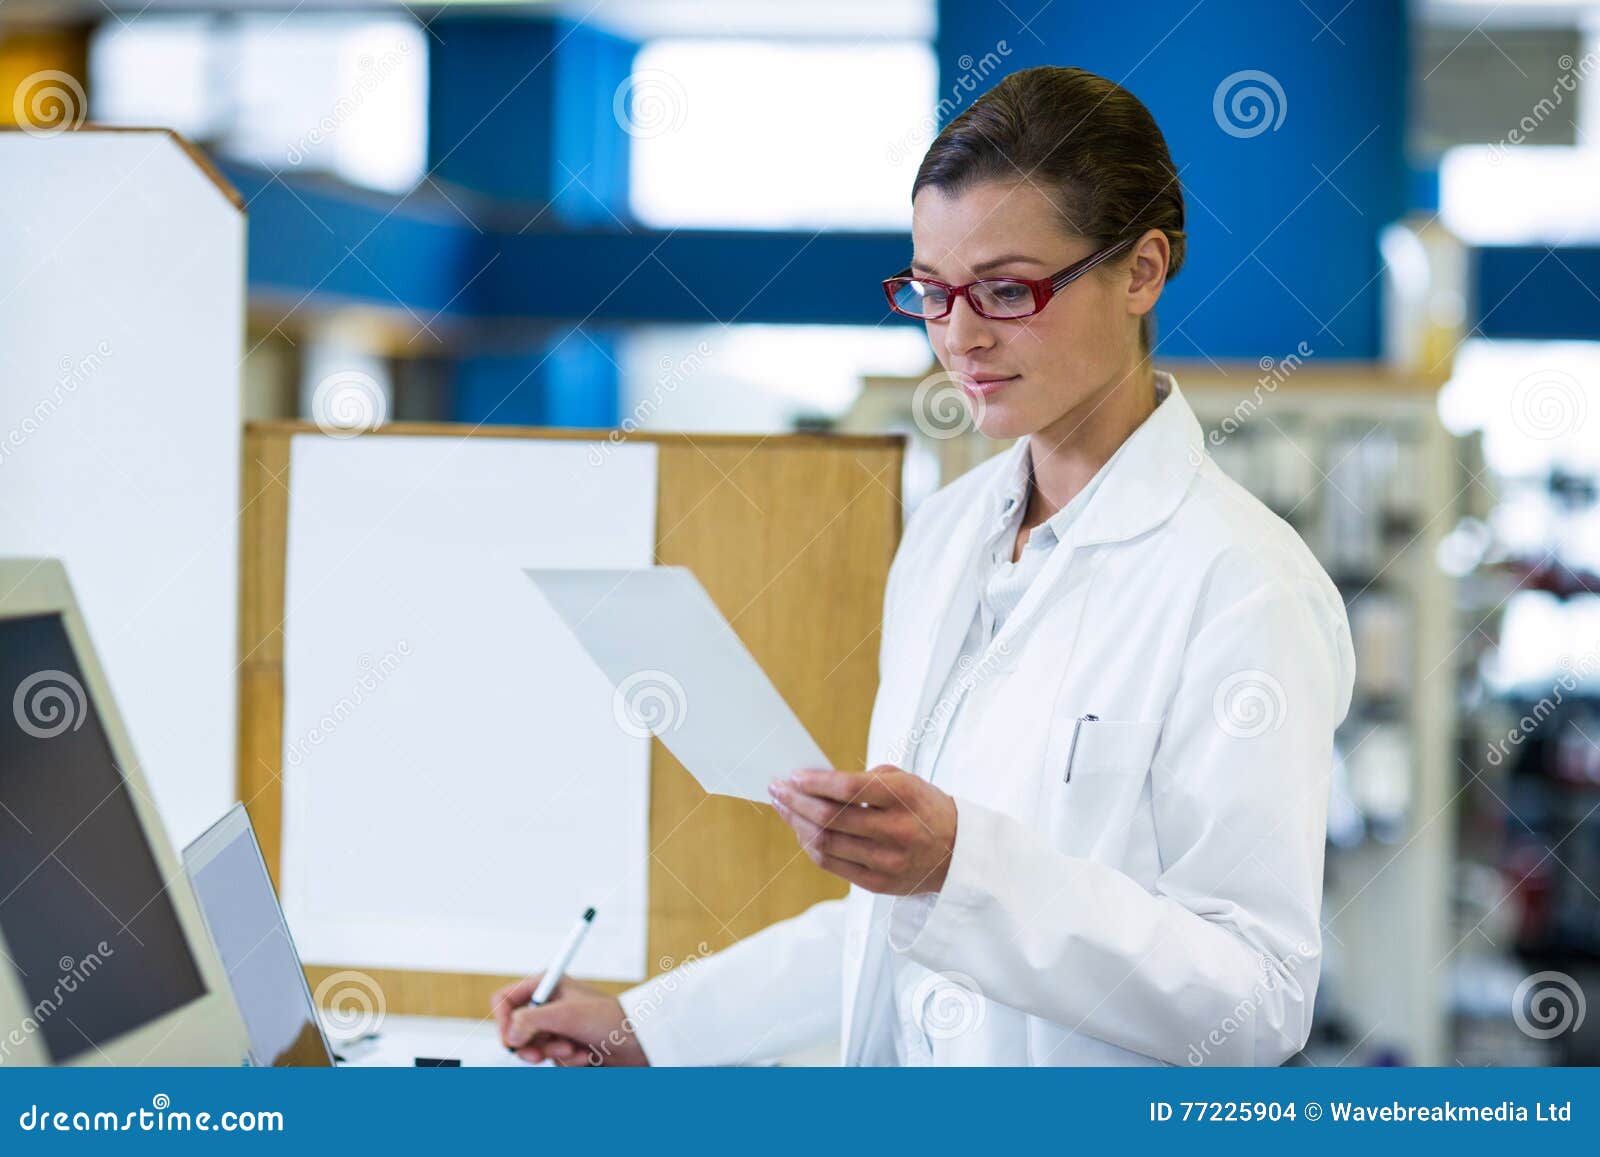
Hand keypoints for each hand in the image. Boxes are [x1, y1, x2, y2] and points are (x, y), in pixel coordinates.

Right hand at [490, 974, 647, 1065]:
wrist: (639, 1040)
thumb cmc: (610, 1018)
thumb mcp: (567, 1015)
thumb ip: (532, 1020)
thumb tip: (508, 1034)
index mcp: (546, 984)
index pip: (505, 999)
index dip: (502, 1020)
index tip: (510, 1040)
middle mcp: (549, 1004)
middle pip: (515, 1029)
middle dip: (530, 1045)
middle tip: (540, 1056)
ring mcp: (557, 1026)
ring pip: (533, 1048)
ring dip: (553, 1054)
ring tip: (575, 1050)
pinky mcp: (566, 1045)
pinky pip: (551, 1060)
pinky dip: (566, 1062)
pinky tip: (585, 1055)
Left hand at [768, 765, 956, 895]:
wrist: (959, 853)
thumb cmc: (925, 808)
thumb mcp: (906, 781)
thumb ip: (864, 779)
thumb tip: (815, 782)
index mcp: (904, 798)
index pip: (849, 789)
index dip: (815, 783)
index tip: (792, 776)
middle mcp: (896, 831)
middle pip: (830, 819)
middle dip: (795, 802)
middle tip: (776, 789)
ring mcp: (887, 862)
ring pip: (825, 844)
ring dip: (797, 824)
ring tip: (784, 808)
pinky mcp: (878, 884)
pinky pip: (831, 865)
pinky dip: (810, 847)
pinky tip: (801, 831)